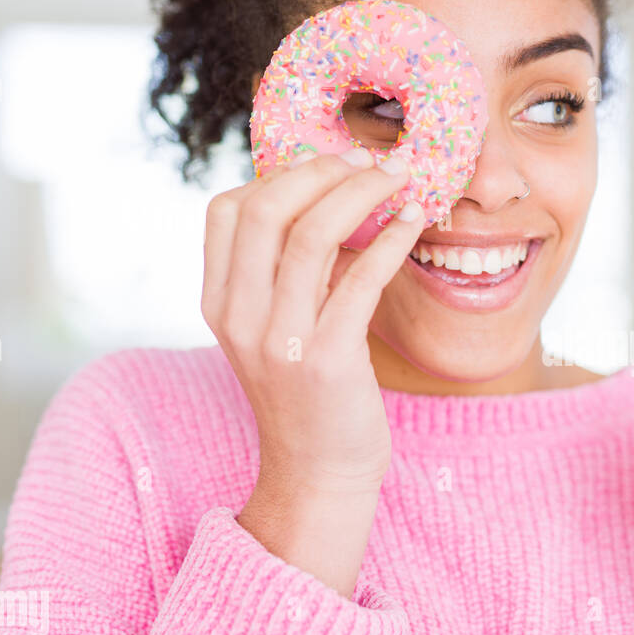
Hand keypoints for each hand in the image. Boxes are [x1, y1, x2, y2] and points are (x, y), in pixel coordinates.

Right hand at [200, 147, 422, 594]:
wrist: (318, 474)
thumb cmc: (310, 396)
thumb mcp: (277, 330)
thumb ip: (288, 274)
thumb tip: (330, 202)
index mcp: (219, 304)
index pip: (226, 211)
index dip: (278, 175)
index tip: (328, 166)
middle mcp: (239, 318)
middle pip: (266, 209)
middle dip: (323, 171)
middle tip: (370, 160)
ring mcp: (279, 340)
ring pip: (311, 234)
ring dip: (362, 193)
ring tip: (399, 179)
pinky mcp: (326, 360)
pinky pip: (360, 277)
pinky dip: (391, 239)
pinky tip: (414, 222)